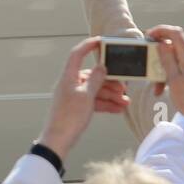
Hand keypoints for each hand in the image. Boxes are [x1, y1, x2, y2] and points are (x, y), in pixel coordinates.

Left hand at [38, 37, 125, 159]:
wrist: (58, 141)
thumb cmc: (69, 118)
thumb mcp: (86, 96)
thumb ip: (95, 80)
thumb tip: (101, 67)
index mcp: (68, 77)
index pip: (77, 55)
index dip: (88, 46)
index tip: (101, 42)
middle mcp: (70, 84)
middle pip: (92, 77)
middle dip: (109, 82)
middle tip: (124, 87)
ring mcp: (73, 97)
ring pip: (95, 91)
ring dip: (110, 96)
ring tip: (125, 102)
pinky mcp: (76, 108)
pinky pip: (93, 102)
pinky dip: (105, 104)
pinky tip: (118, 109)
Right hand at [147, 24, 183, 152]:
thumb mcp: (173, 80)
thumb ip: (167, 59)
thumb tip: (162, 43)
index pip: (176, 33)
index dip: (161, 30)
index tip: (150, 35)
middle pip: (174, 47)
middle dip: (160, 56)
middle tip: (150, 69)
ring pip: (177, 59)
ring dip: (165, 69)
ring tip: (159, 88)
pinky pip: (183, 68)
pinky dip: (173, 74)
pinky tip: (168, 87)